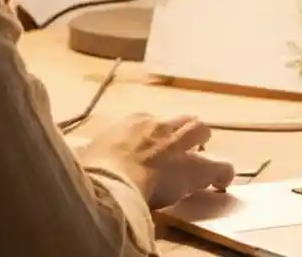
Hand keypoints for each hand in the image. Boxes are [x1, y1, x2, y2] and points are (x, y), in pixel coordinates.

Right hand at [75, 114, 235, 209]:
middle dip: (184, 131)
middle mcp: (159, 126)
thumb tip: (79, 157)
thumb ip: (92, 153)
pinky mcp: (194, 167)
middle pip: (180, 119)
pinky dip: (222, 172)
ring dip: (202, 142)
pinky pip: (219, 166)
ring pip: (201, 129)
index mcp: (132, 123)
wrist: (112, 181)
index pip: (149, 122)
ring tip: (202, 158)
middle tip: (183, 148)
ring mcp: (179, 144)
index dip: (154, 135)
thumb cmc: (93, 171)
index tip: (150, 147)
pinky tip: (223, 181)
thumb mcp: (88, 154)